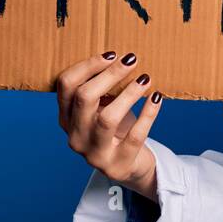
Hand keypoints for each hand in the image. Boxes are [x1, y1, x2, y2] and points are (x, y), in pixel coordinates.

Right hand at [56, 50, 162, 198]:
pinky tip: (156, 97)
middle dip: (109, 75)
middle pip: (84, 98)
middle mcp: (75, 137)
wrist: (130, 167)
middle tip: (131, 60)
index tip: (112, 54)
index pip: (66, 86)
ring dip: (128, 94)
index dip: (87, 66)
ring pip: (107, 118)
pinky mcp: (118, 164)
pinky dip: (148, 114)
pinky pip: (135, 136)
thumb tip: (121, 58)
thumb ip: (102, 89)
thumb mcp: (103, 109)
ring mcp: (95, 154)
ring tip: (145, 79)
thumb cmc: (117, 131)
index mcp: (66, 119)